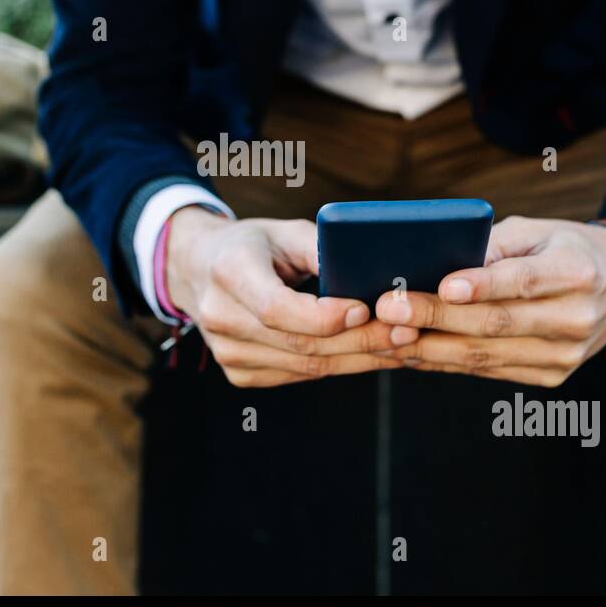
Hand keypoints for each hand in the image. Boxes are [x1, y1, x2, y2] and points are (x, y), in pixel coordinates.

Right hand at [165, 207, 406, 386]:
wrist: (199, 269)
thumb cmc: (253, 245)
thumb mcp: (285, 231)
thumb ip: (321, 250)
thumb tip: (370, 274)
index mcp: (229, 272)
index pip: (277, 309)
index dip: (325, 316)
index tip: (366, 309)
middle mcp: (221, 317)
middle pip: (300, 344)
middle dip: (360, 341)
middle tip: (406, 333)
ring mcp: (227, 352)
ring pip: (306, 367)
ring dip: (358, 359)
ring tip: (399, 346)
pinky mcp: (239, 374)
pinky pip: (298, 375)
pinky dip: (338, 367)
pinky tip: (368, 356)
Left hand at [374, 215, 605, 386]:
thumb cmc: (563, 249)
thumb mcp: (537, 231)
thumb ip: (491, 245)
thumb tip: (434, 263)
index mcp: (576, 273)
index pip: (523, 281)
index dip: (482, 285)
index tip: (441, 286)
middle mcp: (576, 318)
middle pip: (496, 323)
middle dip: (435, 318)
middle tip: (387, 309)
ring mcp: (565, 354)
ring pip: (485, 355)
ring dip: (428, 348)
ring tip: (383, 335)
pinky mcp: (550, 376)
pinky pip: (487, 370)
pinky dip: (443, 362)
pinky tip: (408, 351)